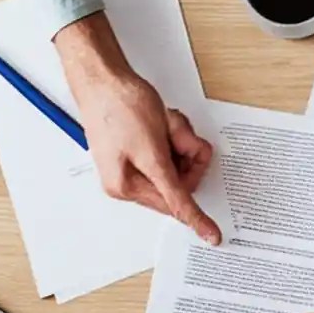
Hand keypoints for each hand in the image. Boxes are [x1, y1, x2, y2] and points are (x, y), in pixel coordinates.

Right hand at [55, 14, 221, 243]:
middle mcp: (128, 181)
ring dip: (179, 142)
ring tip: (166, 123)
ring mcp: (134, 165)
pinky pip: (168, 152)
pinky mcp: (139, 149)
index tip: (211, 235)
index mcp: (127, 187)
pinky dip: (172, 136)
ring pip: (176, 164)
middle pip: (178, 181)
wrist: (102, 77)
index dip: (196, 218)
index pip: (171, 205)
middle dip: (186, 156)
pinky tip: (162, 121)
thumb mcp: (154, 147)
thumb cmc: (119, 106)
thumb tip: (190, 196)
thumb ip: (174, 178)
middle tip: (180, 135)